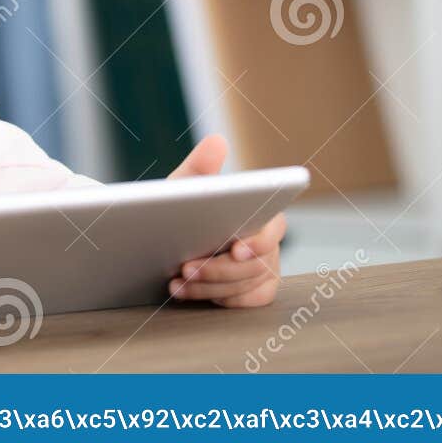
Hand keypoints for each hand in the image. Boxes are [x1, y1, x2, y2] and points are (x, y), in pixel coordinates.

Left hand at [164, 134, 285, 307]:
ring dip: (210, 285)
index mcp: (260, 212)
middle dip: (219, 268)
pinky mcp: (256, 290)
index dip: (257, 241)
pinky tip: (189, 293)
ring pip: (247, 284)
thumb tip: (216, 141)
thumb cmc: (184, 208)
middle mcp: (269, 241)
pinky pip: (249, 302)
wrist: (169, 237)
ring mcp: (265, 267)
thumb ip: (200, 167)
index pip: (272, 228)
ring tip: (178, 281)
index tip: (234, 250)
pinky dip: (220, 299)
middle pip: (256, 263)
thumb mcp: (185, 187)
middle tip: (186, 268)